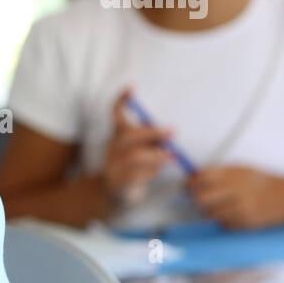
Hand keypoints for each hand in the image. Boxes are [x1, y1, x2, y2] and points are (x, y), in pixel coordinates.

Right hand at [102, 89, 173, 204]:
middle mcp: (112, 149)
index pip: (115, 116)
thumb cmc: (130, 168)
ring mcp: (113, 166)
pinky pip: (136, 176)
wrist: (110, 194)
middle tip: (173, 132)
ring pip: (134, 156)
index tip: (132, 87)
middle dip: (153, 132)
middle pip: (129, 135)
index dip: (121, 101)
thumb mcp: (137, 151)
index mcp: (117, 138)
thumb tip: (169, 135)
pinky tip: (157, 171)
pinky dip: (150, 172)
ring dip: (156, 155)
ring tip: (171, 156)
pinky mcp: (118, 182)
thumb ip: (149, 142)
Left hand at [188, 166, 283, 228]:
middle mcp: (237, 190)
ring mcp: (241, 208)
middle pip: (200, 198)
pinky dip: (224, 220)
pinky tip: (234, 214)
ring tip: (221, 207)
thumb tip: (193, 178)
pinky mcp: (246, 223)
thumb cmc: (264, 182)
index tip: (187, 186)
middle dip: (195, 199)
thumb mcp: (243, 170)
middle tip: (198, 199)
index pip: (201, 178)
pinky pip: (223, 224)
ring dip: (210, 211)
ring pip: (209, 214)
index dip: (190, 183)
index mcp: (234, 174)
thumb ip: (220, 173)